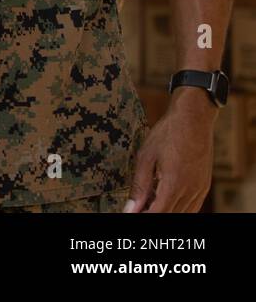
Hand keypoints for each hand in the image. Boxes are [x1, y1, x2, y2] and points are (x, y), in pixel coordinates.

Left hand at [125, 90, 215, 211]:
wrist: (193, 118)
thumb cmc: (167, 134)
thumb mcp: (146, 157)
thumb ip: (139, 186)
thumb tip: (130, 209)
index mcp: (174, 184)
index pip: (158, 214)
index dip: (143, 217)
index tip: (131, 215)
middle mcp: (191, 191)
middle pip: (170, 215)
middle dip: (152, 214)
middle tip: (136, 209)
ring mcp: (200, 189)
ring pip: (182, 213)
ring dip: (164, 211)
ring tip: (146, 204)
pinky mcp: (204, 185)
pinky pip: (192, 206)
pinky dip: (178, 208)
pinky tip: (164, 201)